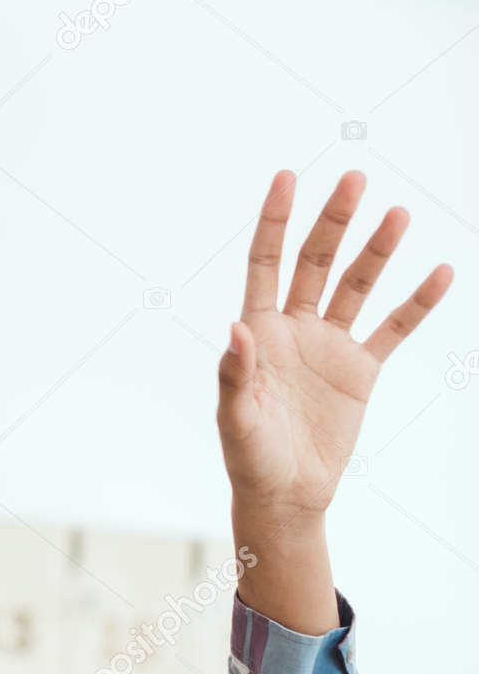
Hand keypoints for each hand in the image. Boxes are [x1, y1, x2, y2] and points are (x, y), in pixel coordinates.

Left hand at [218, 170, 451, 628]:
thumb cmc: (250, 458)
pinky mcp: (361, 370)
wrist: (287, 494)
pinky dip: (416, 303)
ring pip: (357, 286)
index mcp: (258, 332)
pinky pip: (394, 328)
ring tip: (399, 213)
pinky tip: (439, 272)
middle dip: (333, 222)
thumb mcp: (235, 418)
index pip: (266, 263)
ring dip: (377, 251)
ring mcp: (329, 346)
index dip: (276, 222)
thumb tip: (236, 328)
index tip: (287, 178)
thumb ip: (235, 374)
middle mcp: (294, 329)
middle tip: (354, 180)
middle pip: (315, 263)